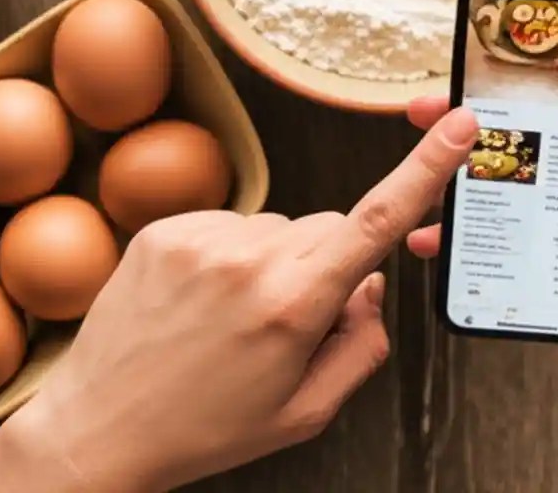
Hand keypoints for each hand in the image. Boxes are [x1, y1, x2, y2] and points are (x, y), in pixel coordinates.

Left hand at [0, 108, 478, 492]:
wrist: (100, 426)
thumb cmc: (206, 428)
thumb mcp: (306, 411)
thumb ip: (361, 345)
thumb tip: (370, 285)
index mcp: (293, 306)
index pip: (376, 222)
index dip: (424, 170)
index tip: (457, 128)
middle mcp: (249, 259)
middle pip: (330, 227)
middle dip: (327, 265)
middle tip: (285, 325)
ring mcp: (202, 237)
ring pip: (281, 227)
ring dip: (275, 261)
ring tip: (230, 319)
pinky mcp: (166, 227)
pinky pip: (232, 224)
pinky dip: (231, 255)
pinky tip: (202, 301)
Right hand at [408, 75, 557, 490]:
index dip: (538, 92)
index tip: (493, 73)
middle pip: (533, 153)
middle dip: (479, 133)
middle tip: (430, 117)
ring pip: (508, 200)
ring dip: (463, 188)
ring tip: (421, 180)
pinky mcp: (547, 278)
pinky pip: (503, 248)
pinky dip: (468, 243)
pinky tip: (437, 241)